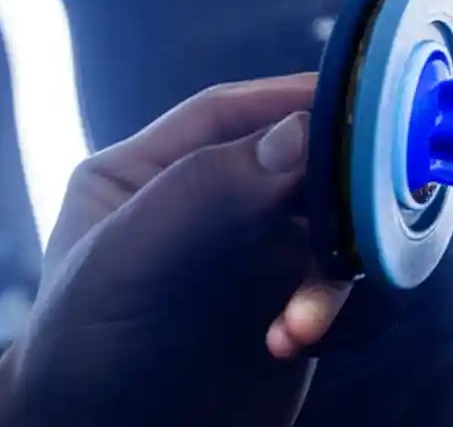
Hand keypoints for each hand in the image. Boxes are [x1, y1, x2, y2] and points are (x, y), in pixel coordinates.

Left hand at [0, 75, 349, 425]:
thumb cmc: (83, 355)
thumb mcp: (128, 260)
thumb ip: (206, 190)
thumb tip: (301, 132)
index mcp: (149, 173)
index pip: (229, 115)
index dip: (292, 99)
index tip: (356, 97)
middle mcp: (208, 207)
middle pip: (297, 163)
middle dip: (334, 185)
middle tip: (369, 200)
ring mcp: (250, 260)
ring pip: (331, 227)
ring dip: (333, 267)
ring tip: (299, 322)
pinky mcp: (286, 310)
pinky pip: (340, 287)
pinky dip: (332, 310)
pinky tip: (296, 340)